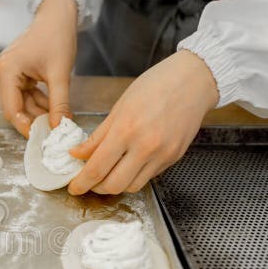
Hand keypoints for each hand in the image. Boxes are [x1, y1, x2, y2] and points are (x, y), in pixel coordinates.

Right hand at [0, 0, 77, 136]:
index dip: (27, 127)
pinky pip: (22, 94)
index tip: (44, 138)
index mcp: (6, 70)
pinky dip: (36, 101)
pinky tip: (51, 106)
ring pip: (19, 102)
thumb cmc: (57, 37)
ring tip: (57, 117)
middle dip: (33, 119)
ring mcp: (4, 72)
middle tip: (53, 130)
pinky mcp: (12, 72)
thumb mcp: (60, 74)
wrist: (57, 15)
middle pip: (13, 107)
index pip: (12, 110)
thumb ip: (59, 104)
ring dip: (36, 111)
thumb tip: (59, 128)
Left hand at [68, 50, 218, 194]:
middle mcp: (145, 146)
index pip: (96, 168)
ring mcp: (162, 155)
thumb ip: (97, 136)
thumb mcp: (119, 107)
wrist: (193, 80)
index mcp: (126, 130)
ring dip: (116, 185)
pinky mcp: (174, 158)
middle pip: (114, 185)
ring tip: (108, 174)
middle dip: (96, 188)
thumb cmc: (155, 86)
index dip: (81, 183)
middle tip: (89, 181)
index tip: (74, 187)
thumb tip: (77, 154)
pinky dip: (133, 176)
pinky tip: (127, 165)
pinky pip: (148, 177)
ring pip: (132, 186)